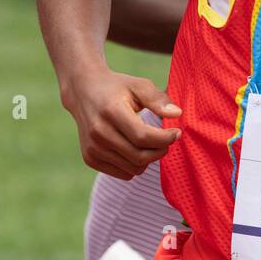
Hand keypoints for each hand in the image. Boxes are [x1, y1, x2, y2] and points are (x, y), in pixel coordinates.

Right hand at [63, 68, 181, 179]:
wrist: (83, 92)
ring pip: (133, 169)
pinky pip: (123, 174)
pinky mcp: (90, 159)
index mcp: (111, 112)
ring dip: (148, 159)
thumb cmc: (117, 88)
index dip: (165, 139)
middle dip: (160, 151)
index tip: (176, 133)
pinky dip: (135, 165)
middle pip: (139, 156)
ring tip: (150, 143)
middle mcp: (98, 132)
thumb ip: (158, 99)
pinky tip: (134, 149)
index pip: (143, 136)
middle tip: (167, 140)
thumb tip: (177, 114)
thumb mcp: (138, 85)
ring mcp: (92, 148)